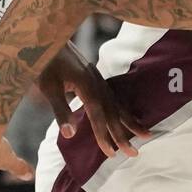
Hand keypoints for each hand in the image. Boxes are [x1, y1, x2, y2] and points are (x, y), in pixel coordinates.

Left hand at [38, 42, 148, 157]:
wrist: (49, 37)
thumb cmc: (45, 63)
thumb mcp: (48, 86)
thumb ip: (61, 110)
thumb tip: (70, 134)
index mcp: (86, 85)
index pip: (98, 115)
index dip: (104, 135)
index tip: (111, 153)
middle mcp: (97, 82)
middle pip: (113, 112)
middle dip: (123, 134)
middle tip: (134, 153)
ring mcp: (98, 78)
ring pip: (117, 104)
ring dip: (130, 121)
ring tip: (146, 135)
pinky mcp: (96, 76)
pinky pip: (114, 96)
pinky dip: (124, 109)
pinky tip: (128, 116)